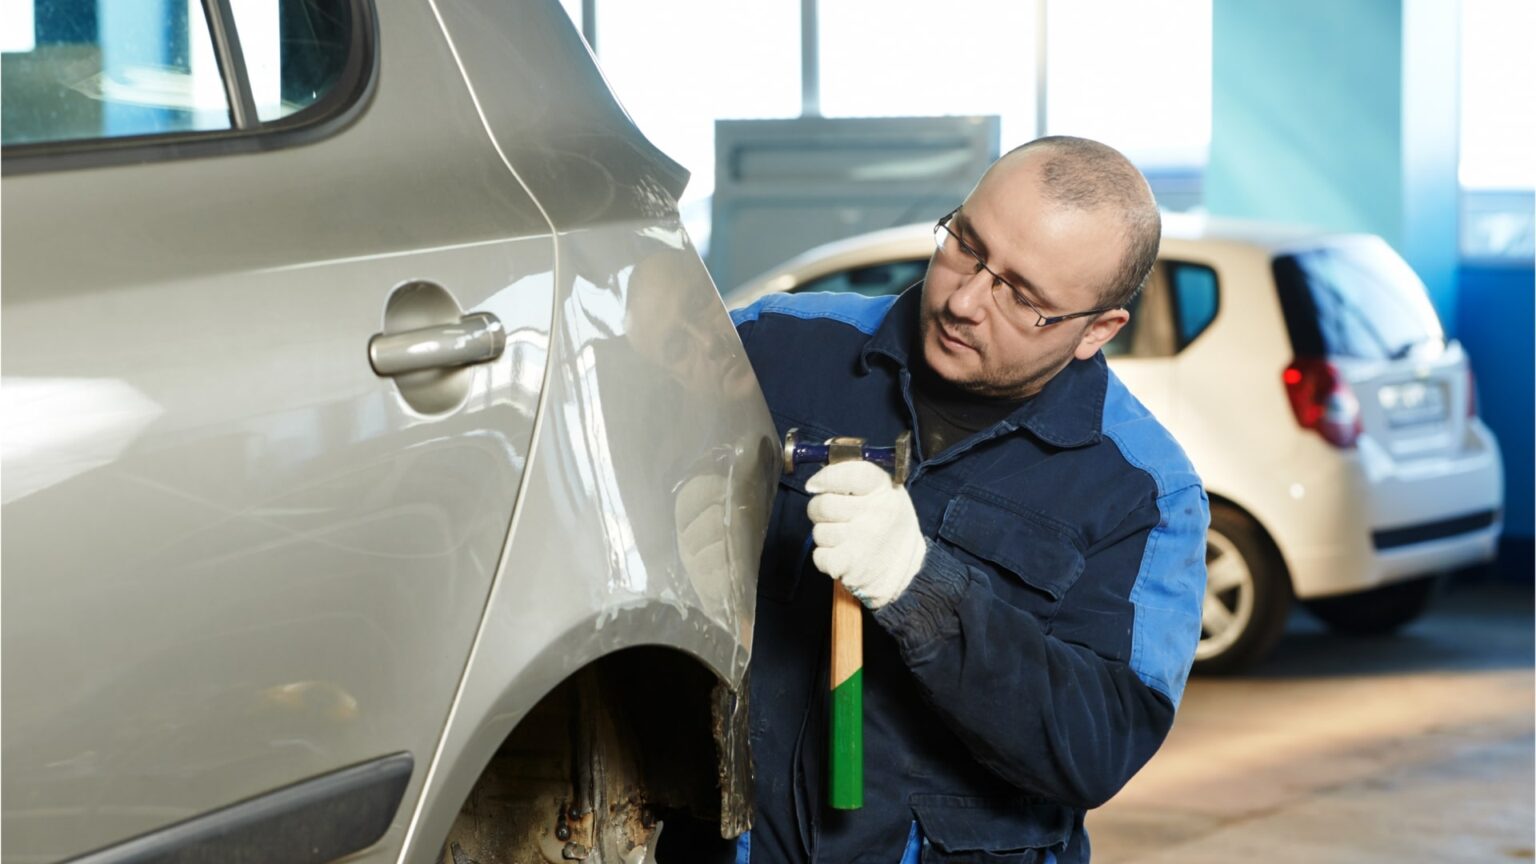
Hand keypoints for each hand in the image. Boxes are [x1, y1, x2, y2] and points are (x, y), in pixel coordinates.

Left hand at [805, 460, 925, 607]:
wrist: (907, 571)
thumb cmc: (889, 525)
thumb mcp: (886, 494)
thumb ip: (856, 479)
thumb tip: (819, 471)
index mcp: (885, 491)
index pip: (850, 473)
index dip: (826, 477)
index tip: (814, 484)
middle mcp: (875, 514)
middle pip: (823, 504)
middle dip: (819, 510)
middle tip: (832, 516)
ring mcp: (861, 541)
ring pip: (818, 531)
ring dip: (825, 535)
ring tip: (845, 538)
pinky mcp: (849, 565)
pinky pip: (818, 555)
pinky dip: (826, 557)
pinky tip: (843, 556)